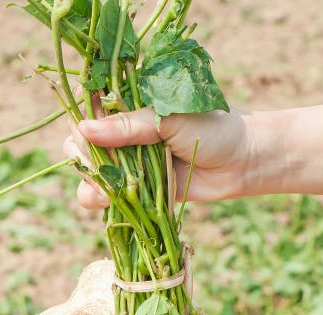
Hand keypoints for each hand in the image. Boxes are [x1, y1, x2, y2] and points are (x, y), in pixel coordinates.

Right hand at [64, 106, 254, 208]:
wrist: (242, 161)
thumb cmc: (213, 127)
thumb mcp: (169, 119)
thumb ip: (130, 126)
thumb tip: (85, 130)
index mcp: (129, 104)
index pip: (87, 108)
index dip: (82, 123)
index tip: (89, 134)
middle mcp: (123, 132)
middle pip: (80, 144)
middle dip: (84, 157)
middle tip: (102, 165)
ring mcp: (127, 162)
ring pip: (89, 173)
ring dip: (91, 182)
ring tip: (107, 188)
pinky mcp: (135, 189)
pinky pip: (105, 198)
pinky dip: (102, 201)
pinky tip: (112, 200)